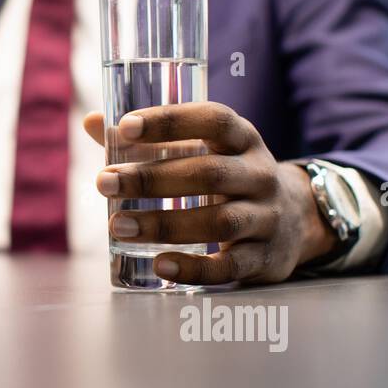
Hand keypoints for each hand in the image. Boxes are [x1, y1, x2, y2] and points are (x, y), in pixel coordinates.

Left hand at [83, 102, 335, 285]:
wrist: (295, 218)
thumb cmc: (227, 176)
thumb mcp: (202, 150)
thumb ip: (149, 139)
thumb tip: (92, 121)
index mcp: (243, 139)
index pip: (214, 120)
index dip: (171, 120)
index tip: (126, 126)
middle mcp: (260, 174)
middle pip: (209, 174)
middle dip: (152, 179)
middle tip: (104, 183)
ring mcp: (267, 217)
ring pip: (219, 222)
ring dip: (164, 224)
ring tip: (118, 224)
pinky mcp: (265, 258)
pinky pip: (230, 266)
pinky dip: (194, 268)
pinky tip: (159, 266)